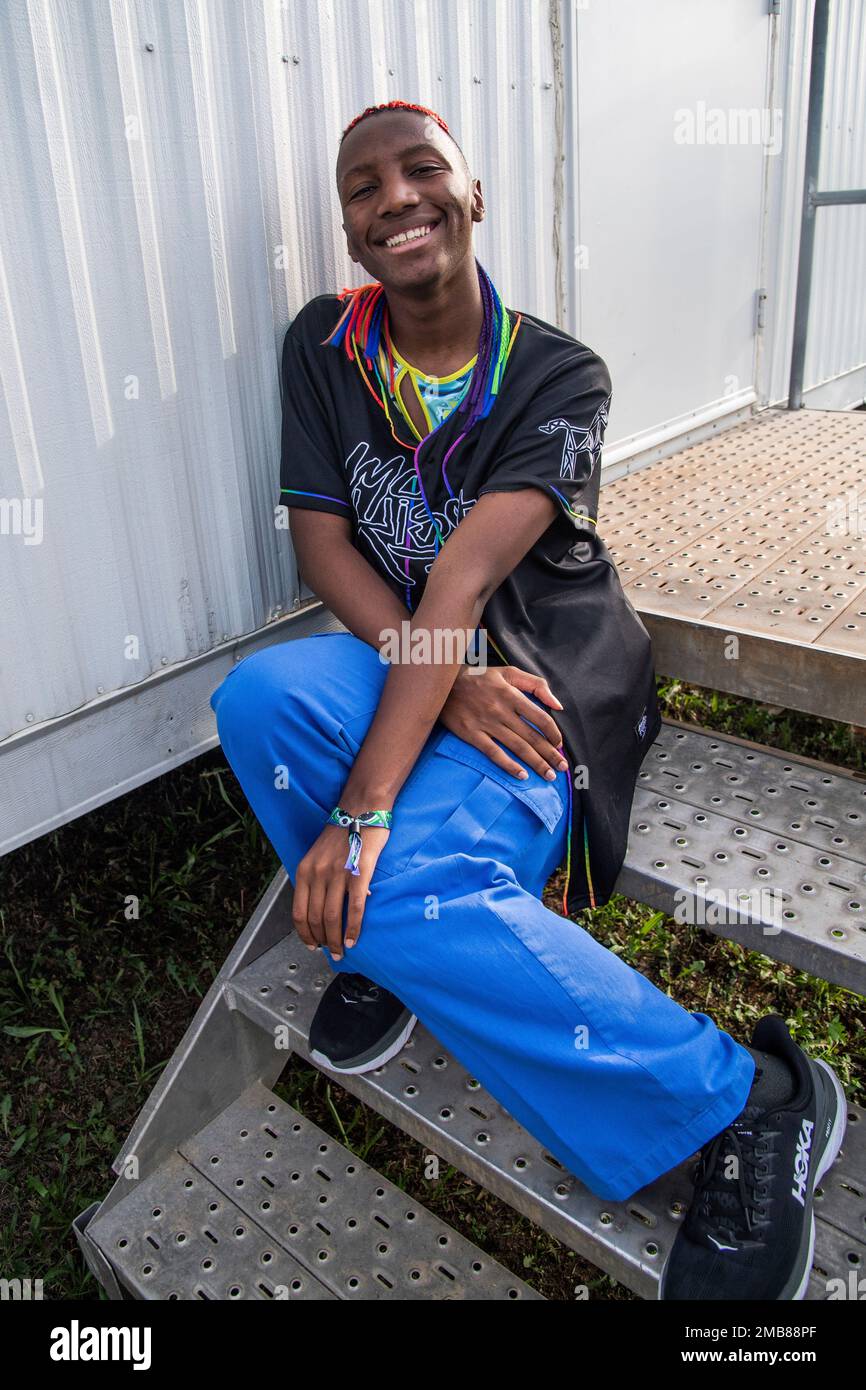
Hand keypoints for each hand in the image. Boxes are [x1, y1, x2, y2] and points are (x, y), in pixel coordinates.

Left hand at [292, 817, 391, 959]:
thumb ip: (317, 878)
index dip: (304, 933)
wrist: (362, 809)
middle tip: (329, 952)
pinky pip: (354, 908)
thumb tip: (322, 904)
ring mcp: (337, 874)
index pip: (298, 912)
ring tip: (341, 950)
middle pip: (314, 918)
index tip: (311, 944)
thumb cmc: (343, 831)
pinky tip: (353, 939)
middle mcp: (317, 874)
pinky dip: (352, 928)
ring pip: (332, 917)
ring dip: (336, 940)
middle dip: (321, 941)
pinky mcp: (358, 873)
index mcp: (305, 870)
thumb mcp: (318, 854)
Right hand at [440, 663, 569, 780]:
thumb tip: (558, 705)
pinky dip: (509, 765)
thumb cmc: (481, 677)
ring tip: (549, 776)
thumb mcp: (509, 672)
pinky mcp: (472, 734)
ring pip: (517, 747)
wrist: (444, 683)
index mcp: (512, 695)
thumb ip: (536, 685)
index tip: (559, 744)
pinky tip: (522, 775)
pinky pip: (493, 753)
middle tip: (562, 768)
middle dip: (550, 755)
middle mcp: (501, 711)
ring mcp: (486, 724)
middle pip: (532, 737)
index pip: (540, 718)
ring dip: (535, 763)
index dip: (554, 733)